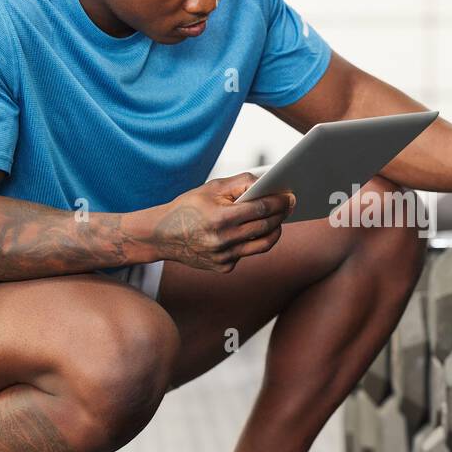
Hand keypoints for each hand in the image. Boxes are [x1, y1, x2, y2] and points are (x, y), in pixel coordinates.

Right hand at [144, 173, 294, 271]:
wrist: (162, 236)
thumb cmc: (188, 207)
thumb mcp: (211, 188)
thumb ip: (241, 183)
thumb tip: (267, 183)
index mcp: (220, 219)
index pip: (260, 209)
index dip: (278, 202)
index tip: (290, 196)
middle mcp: (223, 241)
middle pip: (265, 228)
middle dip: (280, 215)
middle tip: (289, 206)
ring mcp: (224, 257)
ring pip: (262, 245)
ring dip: (274, 231)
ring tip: (277, 220)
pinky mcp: (224, 267)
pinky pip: (247, 253)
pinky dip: (252, 241)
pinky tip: (252, 231)